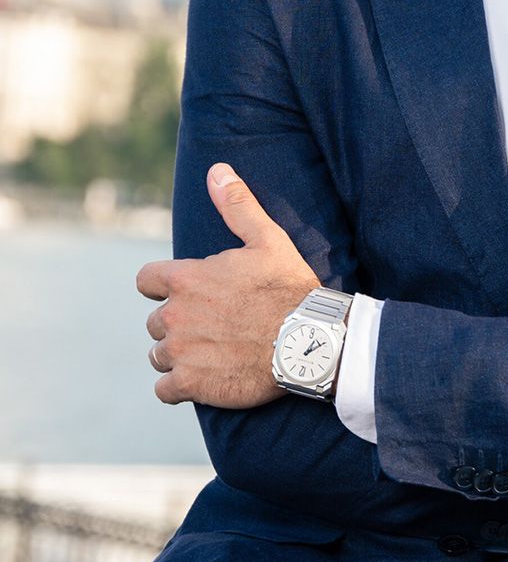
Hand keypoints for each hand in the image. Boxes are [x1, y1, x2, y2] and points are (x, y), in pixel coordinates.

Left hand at [138, 163, 319, 407]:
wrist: (307, 342)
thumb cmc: (288, 288)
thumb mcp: (267, 239)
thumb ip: (237, 205)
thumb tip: (216, 171)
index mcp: (186, 278)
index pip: (146, 281)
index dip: (164, 286)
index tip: (190, 292)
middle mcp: (174, 315)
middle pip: (156, 321)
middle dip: (178, 322)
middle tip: (213, 325)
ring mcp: (180, 352)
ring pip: (160, 355)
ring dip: (179, 355)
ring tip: (212, 352)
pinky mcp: (190, 385)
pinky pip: (165, 390)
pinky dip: (181, 387)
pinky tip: (206, 379)